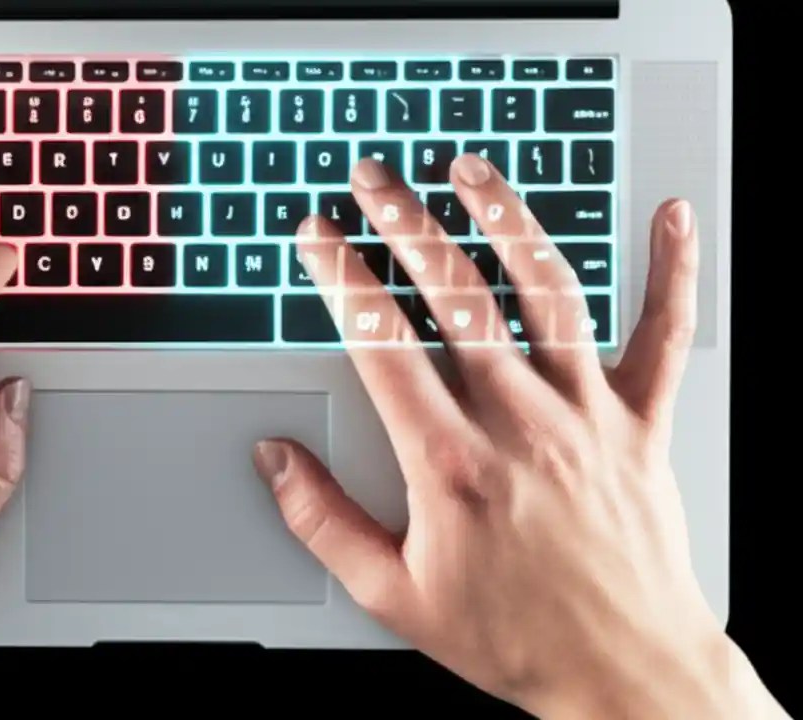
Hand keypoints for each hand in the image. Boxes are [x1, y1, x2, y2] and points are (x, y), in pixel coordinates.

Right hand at [253, 154, 788, 718]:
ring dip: (506, 219)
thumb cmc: (514, 638)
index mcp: (449, 461)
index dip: (340, 276)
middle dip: (405, 221)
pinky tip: (671, 217)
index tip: (318, 236)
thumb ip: (322, 522)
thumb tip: (275, 460)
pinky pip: (664, 333)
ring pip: (547, 290)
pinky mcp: (641, 423)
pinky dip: (671, 270)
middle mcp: (518, 421)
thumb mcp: (392, 595)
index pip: (380, 341)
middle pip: (455, 293)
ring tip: (473, 170)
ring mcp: (587, 414)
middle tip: (375, 177)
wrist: (625, 673)